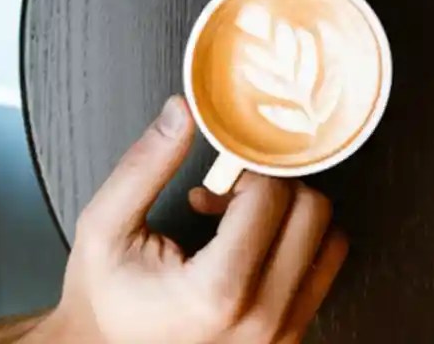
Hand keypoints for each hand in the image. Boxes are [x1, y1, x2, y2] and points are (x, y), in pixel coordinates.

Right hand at [39, 97, 347, 343]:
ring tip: (240, 224)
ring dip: (292, 218)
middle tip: (230, 197)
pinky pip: (325, 271)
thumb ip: (144, 166)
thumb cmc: (103, 302)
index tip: (217, 180)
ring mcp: (283, 334)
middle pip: (313, 213)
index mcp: (217, 294)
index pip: (272, 197)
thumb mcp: (104, 228)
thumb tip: (184, 111)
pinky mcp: (292, 337)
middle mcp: (261, 320)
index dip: (245, 171)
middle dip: (273, 189)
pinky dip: (298, 247)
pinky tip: (252, 248)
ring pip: (331, 241)